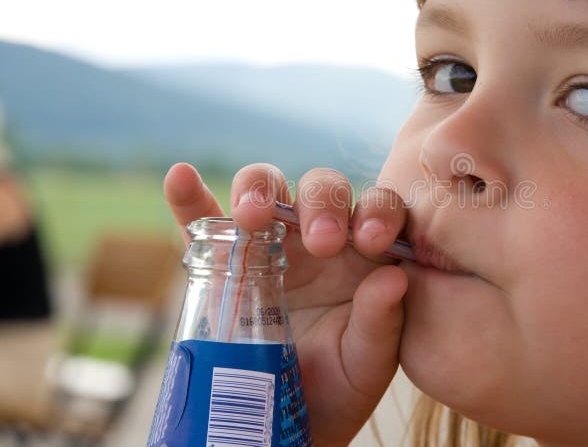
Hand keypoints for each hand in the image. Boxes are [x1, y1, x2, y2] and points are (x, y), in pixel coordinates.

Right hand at [164, 162, 407, 446]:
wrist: (288, 420)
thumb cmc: (340, 386)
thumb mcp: (367, 363)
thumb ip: (382, 323)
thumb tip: (394, 277)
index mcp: (364, 254)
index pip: (378, 208)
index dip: (378, 212)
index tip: (372, 241)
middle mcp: (320, 237)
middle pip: (323, 189)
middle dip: (322, 204)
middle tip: (320, 240)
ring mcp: (269, 244)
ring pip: (268, 190)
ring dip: (260, 189)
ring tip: (252, 216)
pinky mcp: (223, 262)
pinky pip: (203, 221)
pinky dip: (189, 200)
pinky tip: (180, 178)